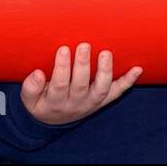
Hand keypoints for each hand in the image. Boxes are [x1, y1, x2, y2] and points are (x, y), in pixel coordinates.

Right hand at [22, 44, 140, 125]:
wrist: (53, 121)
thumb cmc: (40, 102)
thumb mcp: (28, 99)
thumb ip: (31, 87)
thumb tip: (38, 74)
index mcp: (56, 102)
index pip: (60, 85)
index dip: (62, 68)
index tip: (62, 49)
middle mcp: (76, 103)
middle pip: (82, 86)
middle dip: (83, 66)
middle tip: (84, 45)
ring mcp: (92, 102)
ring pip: (101, 90)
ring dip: (105, 72)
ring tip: (106, 53)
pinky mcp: (103, 100)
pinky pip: (117, 93)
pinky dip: (128, 82)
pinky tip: (138, 69)